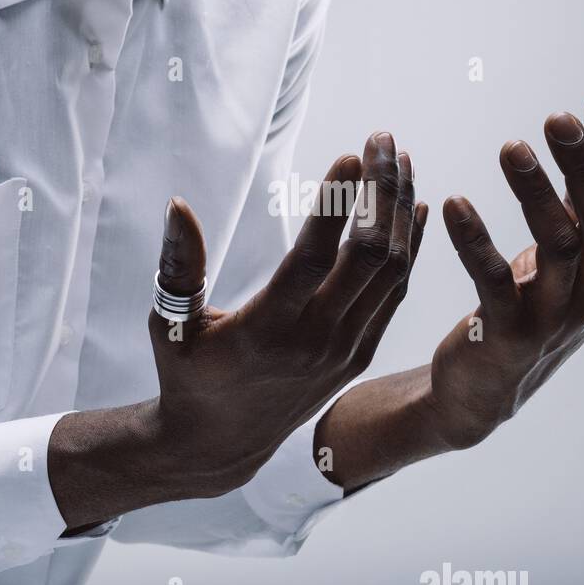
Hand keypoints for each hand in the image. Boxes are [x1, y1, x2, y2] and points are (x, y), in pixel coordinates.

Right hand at [147, 131, 427, 496]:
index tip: (350, 154)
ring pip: (390, 271)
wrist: (220, 445)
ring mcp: (344, 349)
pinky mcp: (358, 354)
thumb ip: (178, 265)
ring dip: (399, 211)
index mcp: (268, 329)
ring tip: (400, 160)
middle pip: (367, 255)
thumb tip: (178, 205)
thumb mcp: (169, 324)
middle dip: (379, 191)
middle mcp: (316, 340)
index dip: (336, 204)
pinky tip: (413, 209)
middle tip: (381, 139)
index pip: (314, 255)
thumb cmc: (186, 374)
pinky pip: (394, 294)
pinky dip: (410, 249)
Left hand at [426, 95, 583, 449]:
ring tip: (509, 147)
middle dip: (582, 164)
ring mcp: (554, 320)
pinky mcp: (507, 336)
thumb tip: (581, 149)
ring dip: (535, 192)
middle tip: (555, 117)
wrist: (479, 395)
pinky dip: (475, 239)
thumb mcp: (555, 268)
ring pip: (559, 245)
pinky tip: (454, 202)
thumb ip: (572, 219)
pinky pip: (493, 281)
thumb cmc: (517, 315)